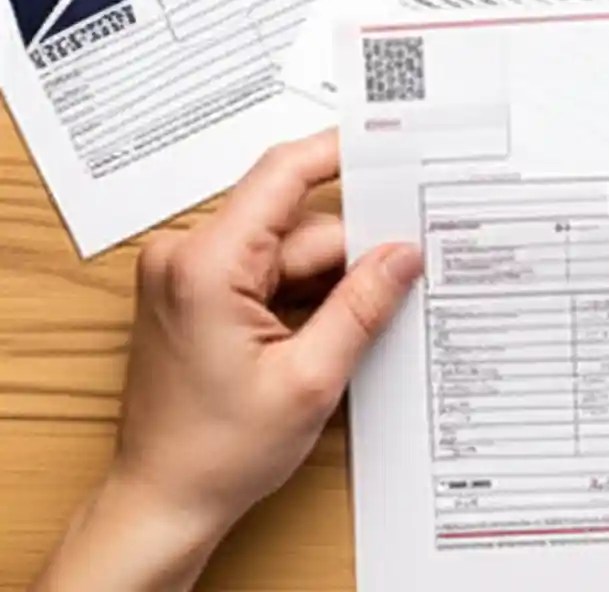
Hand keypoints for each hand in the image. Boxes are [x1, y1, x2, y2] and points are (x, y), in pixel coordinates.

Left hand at [33, 130, 422, 590]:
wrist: (164, 499)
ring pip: (288, 253)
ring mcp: (189, 276)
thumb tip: (404, 254)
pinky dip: (306, 296)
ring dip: (330, 283)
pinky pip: (267, 274)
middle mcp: (187, 257)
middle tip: (404, 282)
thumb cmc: (216, 451)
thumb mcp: (310, 379)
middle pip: (298, 227)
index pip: (282, 177)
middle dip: (353, 255)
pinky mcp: (197, 294)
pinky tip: (330, 332)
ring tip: (356, 332)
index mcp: (206, 265)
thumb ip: (362, 305)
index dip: (340, 156)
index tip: (389, 148)